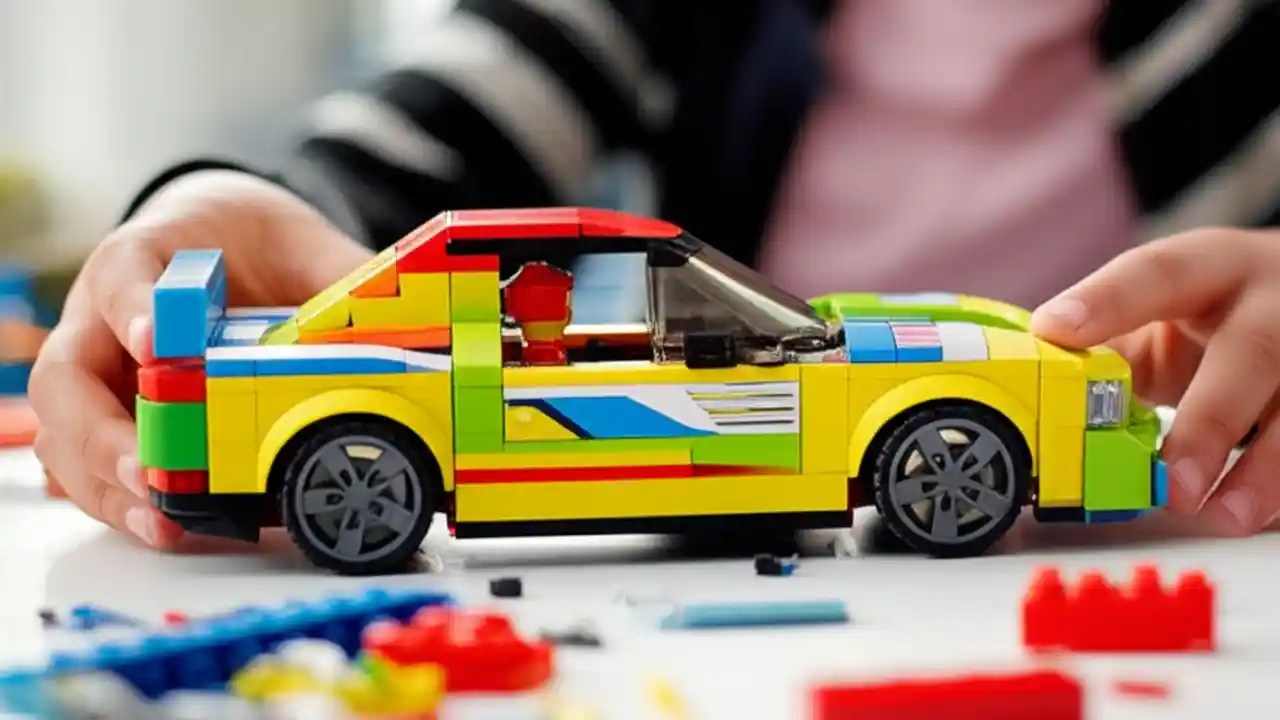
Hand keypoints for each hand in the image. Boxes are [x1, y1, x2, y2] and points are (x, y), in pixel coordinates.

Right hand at [30, 171, 371, 546]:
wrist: (215, 241)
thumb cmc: (244, 242)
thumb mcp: (301, 245)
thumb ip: (343, 278)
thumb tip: (415, 318)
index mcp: (143, 259)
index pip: (123, 279)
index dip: (135, 311)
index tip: (161, 343)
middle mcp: (101, 319)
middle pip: (67, 379)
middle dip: (104, 434)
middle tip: (151, 471)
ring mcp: (97, 373)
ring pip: (66, 435)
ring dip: (108, 487)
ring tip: (162, 525)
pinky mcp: (108, 418)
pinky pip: (88, 468)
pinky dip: (120, 504)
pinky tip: (167, 531)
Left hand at [1030, 227, 1279, 535]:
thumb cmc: (1214, 313)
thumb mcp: (1163, 314)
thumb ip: (1107, 348)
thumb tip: (1034, 397)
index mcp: (1209, 267)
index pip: (1156, 275)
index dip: (1105, 301)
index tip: (1055, 329)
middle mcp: (1269, 300)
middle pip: (1250, 352)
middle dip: (1210, 422)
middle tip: (1174, 482)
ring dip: (1265, 467)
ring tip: (1223, 513)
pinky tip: (1257, 513)